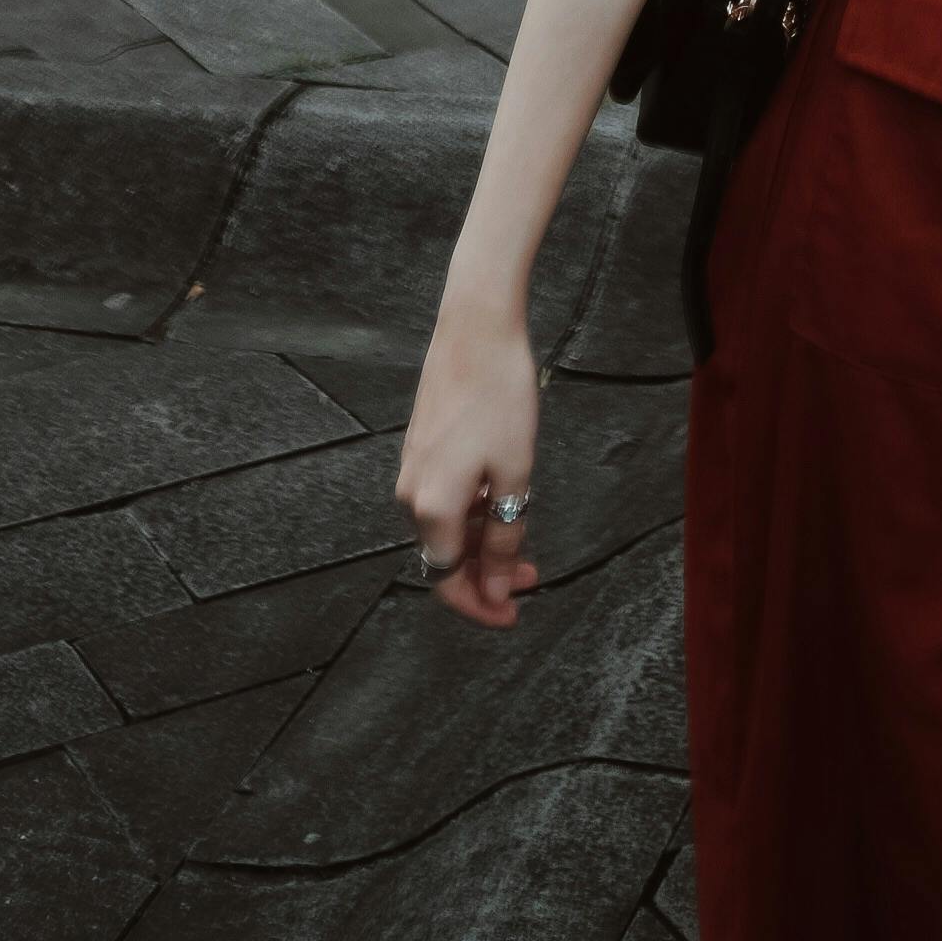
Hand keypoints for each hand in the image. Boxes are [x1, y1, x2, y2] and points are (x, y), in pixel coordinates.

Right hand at [395, 307, 541, 632]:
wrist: (476, 326)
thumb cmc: (499, 395)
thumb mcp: (514, 473)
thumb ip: (503, 537)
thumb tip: (493, 589)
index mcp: (432, 509)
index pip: (448, 581)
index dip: (480, 605)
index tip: (513, 613)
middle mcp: (411, 495)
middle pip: (445, 557)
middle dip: (486, 575)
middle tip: (529, 579)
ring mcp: (413, 469)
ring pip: (445, 527)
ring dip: (482, 543)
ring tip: (523, 542)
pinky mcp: (421, 447)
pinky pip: (443, 499)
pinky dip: (471, 513)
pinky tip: (500, 501)